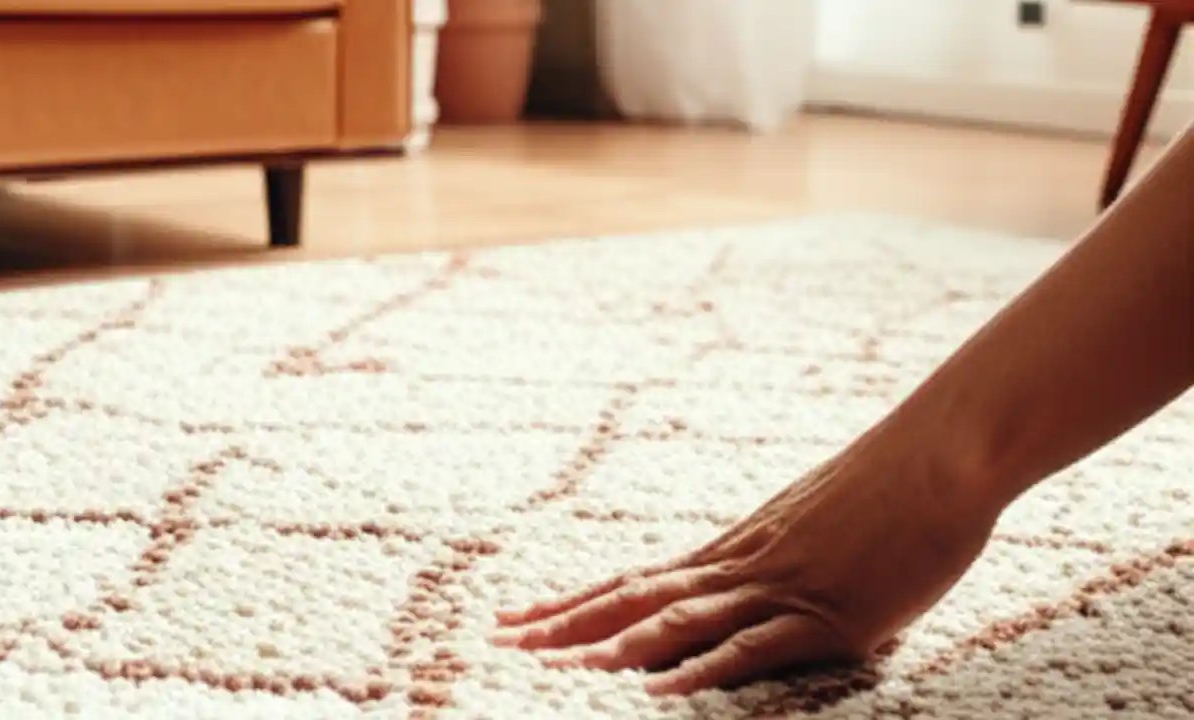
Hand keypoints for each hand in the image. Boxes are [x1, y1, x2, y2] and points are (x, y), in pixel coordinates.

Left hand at [491, 440, 1001, 695]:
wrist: (938, 458)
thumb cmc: (885, 490)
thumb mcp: (811, 523)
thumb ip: (772, 558)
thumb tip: (749, 585)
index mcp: (733, 549)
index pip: (632, 579)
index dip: (570, 603)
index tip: (518, 620)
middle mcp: (740, 565)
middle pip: (632, 597)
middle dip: (563, 626)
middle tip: (501, 643)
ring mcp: (780, 588)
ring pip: (677, 621)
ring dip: (612, 649)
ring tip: (554, 672)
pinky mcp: (828, 615)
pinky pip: (754, 647)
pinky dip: (702, 671)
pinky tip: (660, 692)